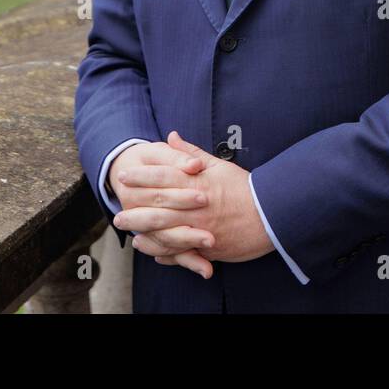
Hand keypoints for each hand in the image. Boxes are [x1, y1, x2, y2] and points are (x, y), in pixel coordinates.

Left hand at [114, 131, 273, 274]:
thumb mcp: (218, 164)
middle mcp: (196, 205)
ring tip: (129, 233)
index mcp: (197, 182)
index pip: (163, 176)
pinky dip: (165, 251)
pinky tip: (151, 251)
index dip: (141, 176)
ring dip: (145, 232)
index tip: (124, 176)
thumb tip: (171, 137)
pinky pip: (182, 250)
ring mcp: (202, 227)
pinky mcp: (209, 246)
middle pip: (159, 206)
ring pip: (166, 230)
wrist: (271, 212)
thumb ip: (191, 152)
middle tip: (116, 212)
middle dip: (135, 209)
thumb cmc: (244, 187)